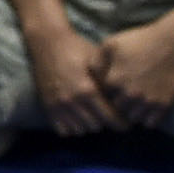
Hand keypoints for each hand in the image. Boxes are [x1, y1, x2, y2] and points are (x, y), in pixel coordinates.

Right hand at [20, 21, 121, 136]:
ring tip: (94, 117)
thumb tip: (123, 99)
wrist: (47, 42)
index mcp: (87, 90)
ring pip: (79, 130)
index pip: (109, 117)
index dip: (120, 123)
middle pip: (95, 126)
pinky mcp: (47, 106)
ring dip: (88, 125)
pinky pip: (63, 130)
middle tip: (110, 116)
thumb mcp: (98, 61)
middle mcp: (71, 101)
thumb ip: (109, 82)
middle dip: (105, 122)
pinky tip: (78, 118)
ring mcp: (57, 105)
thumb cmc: (77, 48)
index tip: (126, 124)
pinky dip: (72, 128)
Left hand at [93, 11, 173, 122]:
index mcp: (114, 80)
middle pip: (114, 111)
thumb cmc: (141, 40)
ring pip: (131, 119)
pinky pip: (150, 123)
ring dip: (130, 114)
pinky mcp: (164, 105)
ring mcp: (148, 101)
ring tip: (132, 105)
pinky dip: (146, 119)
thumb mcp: (111, 45)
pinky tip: (145, 109)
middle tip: (118, 101)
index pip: (99, 99)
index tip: (106, 93)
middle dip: (114, 107)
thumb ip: (96, 62)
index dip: (102, 96)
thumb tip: (88, 77)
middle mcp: (129, 94)